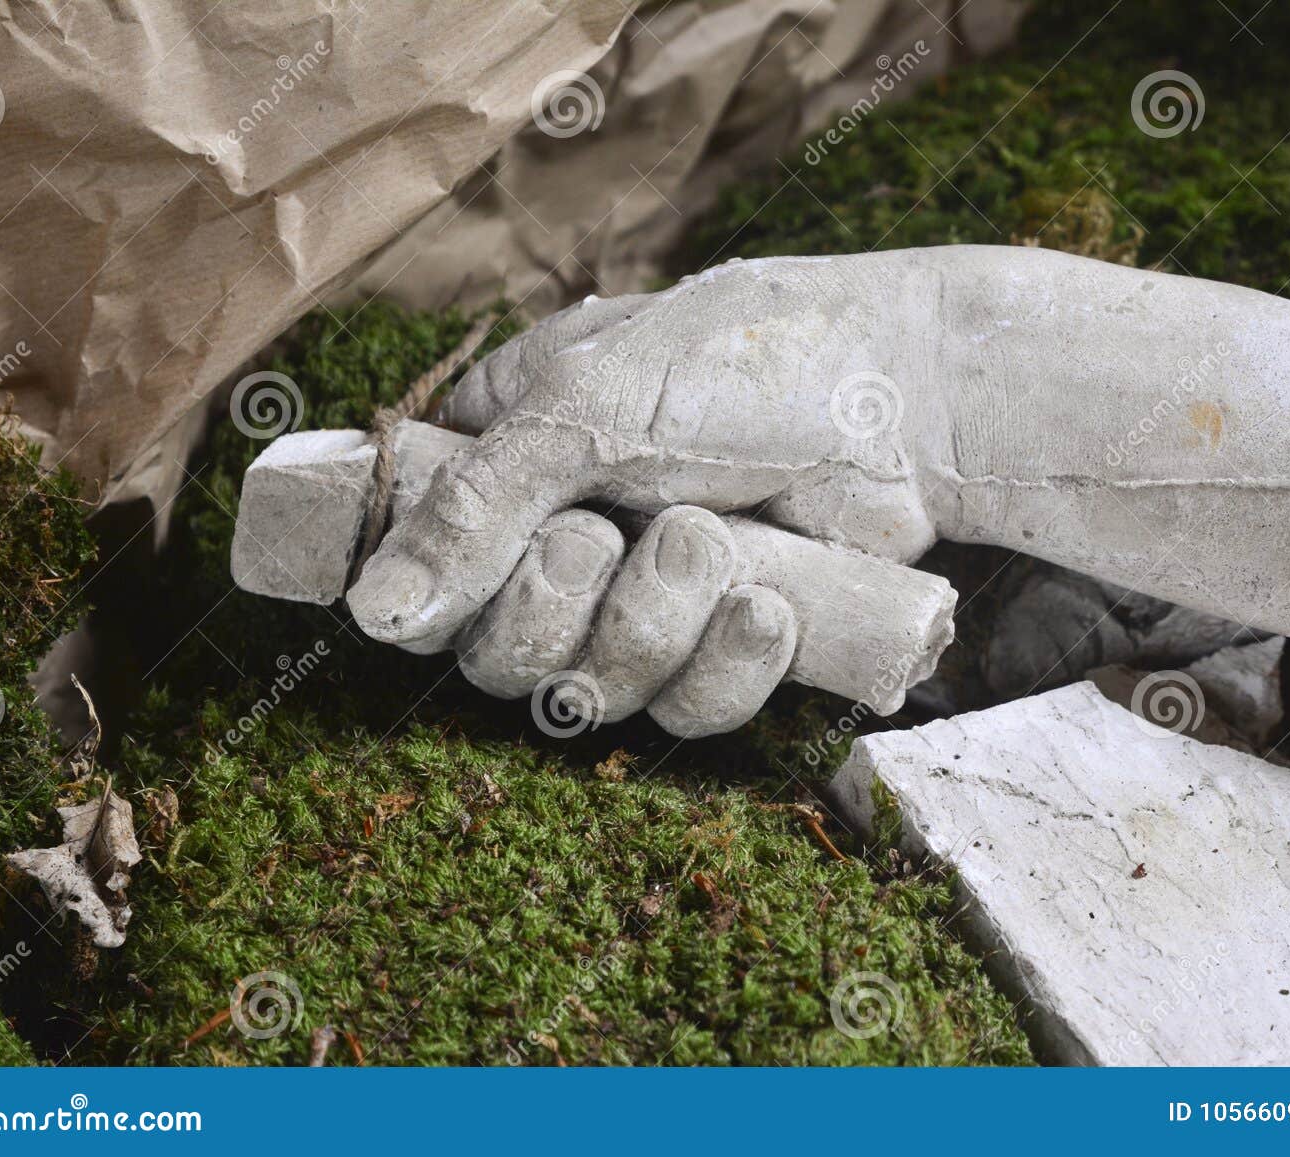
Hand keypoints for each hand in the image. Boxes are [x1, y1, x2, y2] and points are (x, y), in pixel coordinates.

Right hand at [345, 255, 962, 732]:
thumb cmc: (749, 364)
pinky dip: (724, 667)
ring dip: (648, 626)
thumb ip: (475, 508)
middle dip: (549, 611)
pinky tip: (768, 607)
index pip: (417, 559)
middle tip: (600, 542)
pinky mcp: (722, 644)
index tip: (466, 572)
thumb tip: (374, 614)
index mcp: (513, 452)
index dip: (429, 590)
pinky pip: (688, 707)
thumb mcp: (591, 409)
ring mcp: (647, 594)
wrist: (914, 396)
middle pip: (494, 650)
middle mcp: (567, 530)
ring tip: (712, 543)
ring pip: (591, 687)